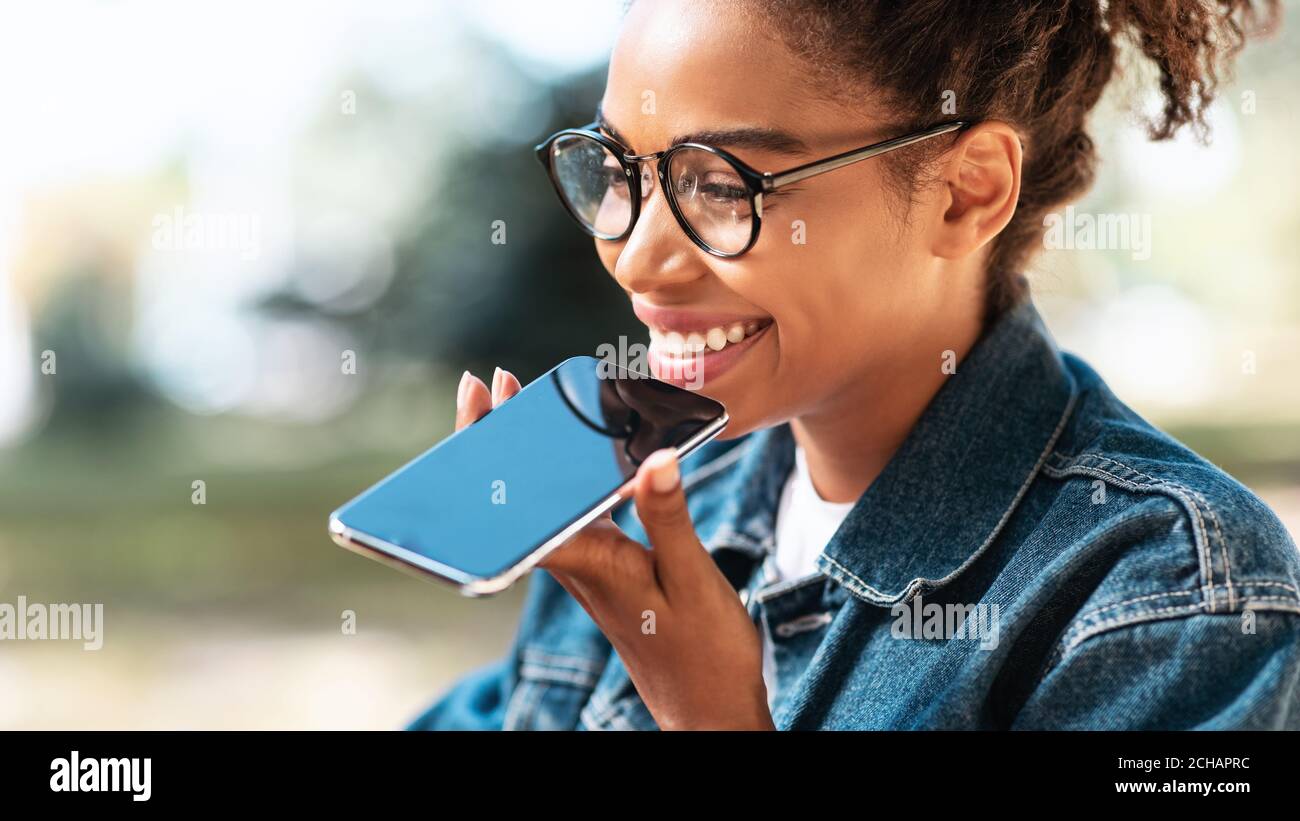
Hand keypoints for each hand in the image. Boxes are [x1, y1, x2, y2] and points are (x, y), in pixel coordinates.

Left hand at [456, 367, 773, 729]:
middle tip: (493, 383)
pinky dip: (569, 476)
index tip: (485, 400)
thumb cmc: (703, 655)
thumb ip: (668, 518)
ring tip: (522, 401)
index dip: (493, 448)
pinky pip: (575, 513)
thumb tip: (653, 456)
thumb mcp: (692, 580)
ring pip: (545, 502)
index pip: (520, 500)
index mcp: (589, 563)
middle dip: (501, 436)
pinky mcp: (607, 568)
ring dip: (532, 453)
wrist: (707, 709)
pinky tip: (578, 452)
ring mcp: (590, 566)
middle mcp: (578, 564)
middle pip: (521, 494)